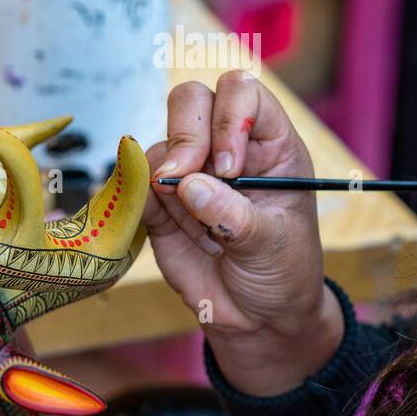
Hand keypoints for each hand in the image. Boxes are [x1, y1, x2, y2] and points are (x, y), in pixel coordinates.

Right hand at [142, 70, 343, 395]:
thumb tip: (187, 185)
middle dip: (186, 135)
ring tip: (196, 226)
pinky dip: (143, 201)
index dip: (229, 118)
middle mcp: (227, 146)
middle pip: (192, 100)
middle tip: (185, 178)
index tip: (228, 168)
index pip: (243, 94)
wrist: (257, 321)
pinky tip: (173, 230)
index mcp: (270, 144)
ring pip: (160, 144)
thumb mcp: (273, 245)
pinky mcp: (160, 202)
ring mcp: (191, 171)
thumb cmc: (282, 272)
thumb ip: (234, 215)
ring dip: (169, 181)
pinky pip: (134, 182)